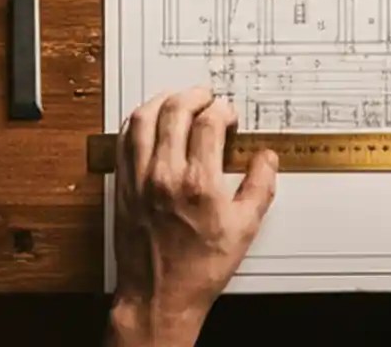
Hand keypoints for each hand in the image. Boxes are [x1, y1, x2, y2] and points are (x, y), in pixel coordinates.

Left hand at [108, 87, 277, 346]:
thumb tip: (266, 158)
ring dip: (162, 101)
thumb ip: (260, 186)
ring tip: (177, 100)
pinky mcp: (123, 186)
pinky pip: (125, 140)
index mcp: (199, 183)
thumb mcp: (245, 228)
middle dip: (194, 96)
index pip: (208, 123)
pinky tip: (149, 121)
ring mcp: (139, 178)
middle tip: (206, 97)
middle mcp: (165, 175)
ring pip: (144, 118)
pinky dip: (138, 122)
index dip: (222, 109)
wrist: (160, 294)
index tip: (228, 114)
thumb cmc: (200, 268)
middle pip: (174, 111)